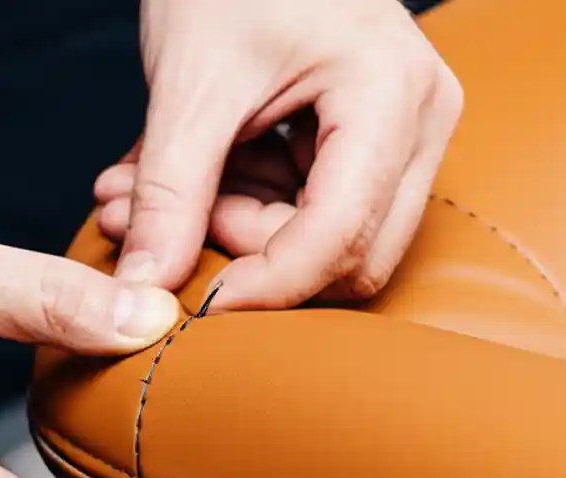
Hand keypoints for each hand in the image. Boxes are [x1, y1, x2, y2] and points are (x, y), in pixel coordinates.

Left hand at [95, 0, 461, 310]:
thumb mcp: (190, 84)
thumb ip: (168, 194)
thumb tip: (146, 290)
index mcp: (389, 93)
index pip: (340, 236)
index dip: (266, 285)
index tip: (195, 305)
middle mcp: (419, 119)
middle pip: (352, 255)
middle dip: (252, 257)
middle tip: (166, 226)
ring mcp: (405, 131)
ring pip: (332, 243)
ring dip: (236, 233)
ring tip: (146, 198)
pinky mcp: (374, 140)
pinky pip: (317, 212)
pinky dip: (245, 207)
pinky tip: (184, 183)